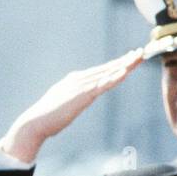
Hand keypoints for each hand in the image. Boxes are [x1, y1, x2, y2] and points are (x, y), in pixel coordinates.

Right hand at [0, 47, 145, 162]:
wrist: (35, 122)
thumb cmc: (46, 118)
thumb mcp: (62, 104)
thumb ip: (71, 99)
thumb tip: (75, 100)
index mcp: (74, 80)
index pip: (100, 71)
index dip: (117, 64)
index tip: (130, 59)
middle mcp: (79, 79)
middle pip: (108, 68)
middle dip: (126, 60)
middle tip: (141, 52)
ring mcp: (81, 85)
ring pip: (108, 73)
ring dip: (125, 64)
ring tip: (138, 57)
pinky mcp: (83, 95)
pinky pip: (104, 84)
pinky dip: (115, 77)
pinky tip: (126, 72)